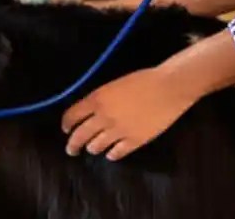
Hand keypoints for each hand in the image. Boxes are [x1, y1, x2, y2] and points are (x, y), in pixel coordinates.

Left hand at [60, 67, 198, 159]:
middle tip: (71, 150)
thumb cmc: (143, 79)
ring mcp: (119, 131)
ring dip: (92, 148)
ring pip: (96, 146)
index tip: (65, 129)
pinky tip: (111, 153)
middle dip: (73, 145)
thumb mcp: (113, 85)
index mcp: (97, 99)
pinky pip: (117, 153)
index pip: (72, 116)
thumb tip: (88, 111)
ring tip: (93, 148)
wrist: (168, 87)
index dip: (66, 124)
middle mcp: (104, 117)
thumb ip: (99, 99)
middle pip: (80, 135)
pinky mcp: (135, 141)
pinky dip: (111, 154)